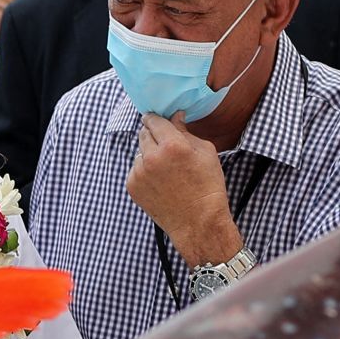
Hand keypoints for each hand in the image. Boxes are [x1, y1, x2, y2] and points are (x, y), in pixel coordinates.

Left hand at [126, 112, 241, 267]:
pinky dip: (144, 171)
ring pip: (139, 152)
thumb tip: (175, 116)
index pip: (154, 120)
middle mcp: (152, 157)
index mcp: (172, 145)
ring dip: (148, 154)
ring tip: (166, 169)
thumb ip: (186, 131)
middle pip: (143, 133)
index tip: (157, 119)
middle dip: (153, 135)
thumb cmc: (207, 187)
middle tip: (165, 145)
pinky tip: (160, 181)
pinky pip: (135, 170)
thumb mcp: (206, 152)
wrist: (198, 222)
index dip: (156, 118)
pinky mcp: (132, 186)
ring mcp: (139, 173)